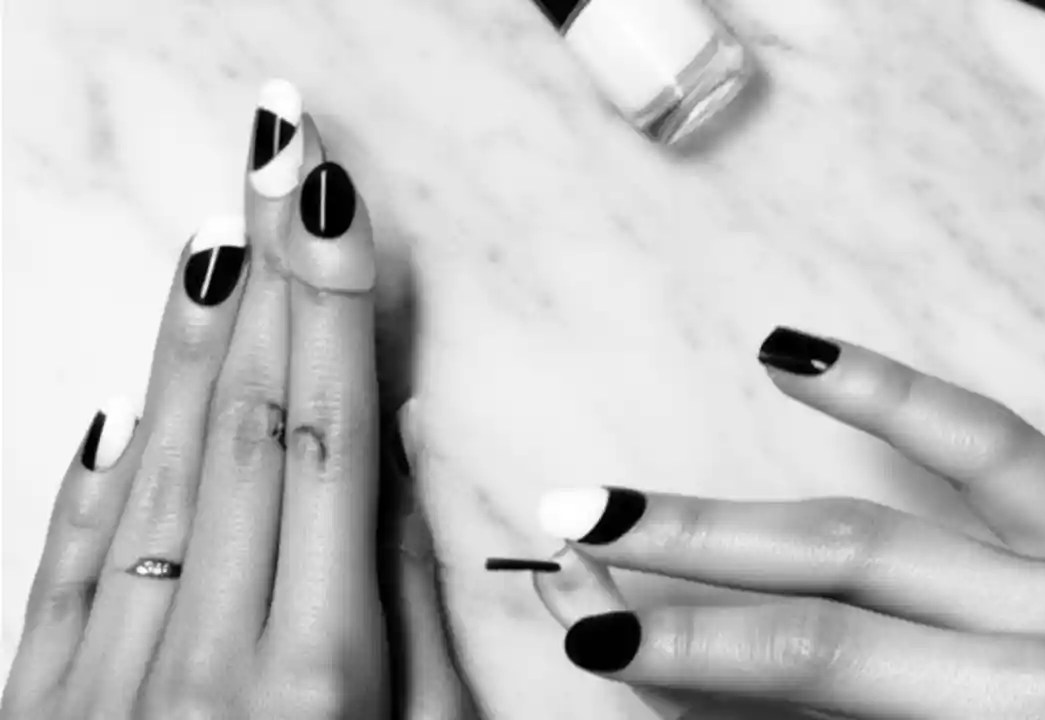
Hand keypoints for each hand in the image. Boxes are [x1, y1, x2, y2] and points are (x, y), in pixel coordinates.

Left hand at [1, 81, 466, 719]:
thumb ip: (417, 617)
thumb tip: (395, 461)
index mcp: (319, 679)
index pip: (326, 440)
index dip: (336, 309)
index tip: (334, 205)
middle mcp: (200, 662)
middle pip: (242, 424)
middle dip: (268, 275)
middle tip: (278, 152)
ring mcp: (102, 686)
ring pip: (152, 470)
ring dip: (188, 342)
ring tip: (213, 237)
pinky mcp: (39, 715)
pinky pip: (64, 567)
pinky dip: (94, 476)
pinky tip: (122, 402)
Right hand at [532, 327, 1044, 718]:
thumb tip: (669, 670)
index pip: (817, 659)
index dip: (690, 645)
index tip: (592, 630)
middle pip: (837, 572)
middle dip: (691, 555)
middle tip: (582, 531)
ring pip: (890, 518)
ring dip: (745, 506)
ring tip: (638, 498)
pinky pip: (1000, 445)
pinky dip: (892, 397)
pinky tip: (795, 361)